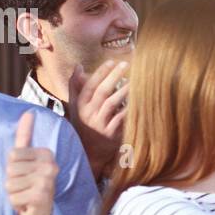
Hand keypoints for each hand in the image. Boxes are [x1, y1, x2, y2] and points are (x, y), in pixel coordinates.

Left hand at [6, 111, 58, 214]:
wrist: (41, 212)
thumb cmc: (31, 182)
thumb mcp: (27, 158)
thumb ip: (26, 135)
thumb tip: (28, 112)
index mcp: (47, 153)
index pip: (13, 154)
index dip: (13, 166)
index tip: (25, 173)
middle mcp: (50, 166)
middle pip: (10, 168)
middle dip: (12, 180)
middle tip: (25, 186)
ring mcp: (47, 181)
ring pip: (10, 183)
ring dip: (13, 193)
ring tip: (25, 195)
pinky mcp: (41, 196)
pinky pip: (13, 197)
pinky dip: (16, 204)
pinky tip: (27, 204)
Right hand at [67, 60, 127, 178]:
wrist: (89, 152)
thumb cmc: (84, 124)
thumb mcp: (76, 107)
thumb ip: (76, 86)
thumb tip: (78, 65)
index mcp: (80, 106)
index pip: (89, 86)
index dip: (100, 73)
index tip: (111, 61)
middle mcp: (89, 114)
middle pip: (102, 92)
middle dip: (113, 76)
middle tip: (126, 64)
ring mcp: (100, 125)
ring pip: (112, 104)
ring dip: (124, 90)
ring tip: (135, 80)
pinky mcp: (111, 134)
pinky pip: (122, 118)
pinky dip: (129, 108)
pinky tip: (138, 99)